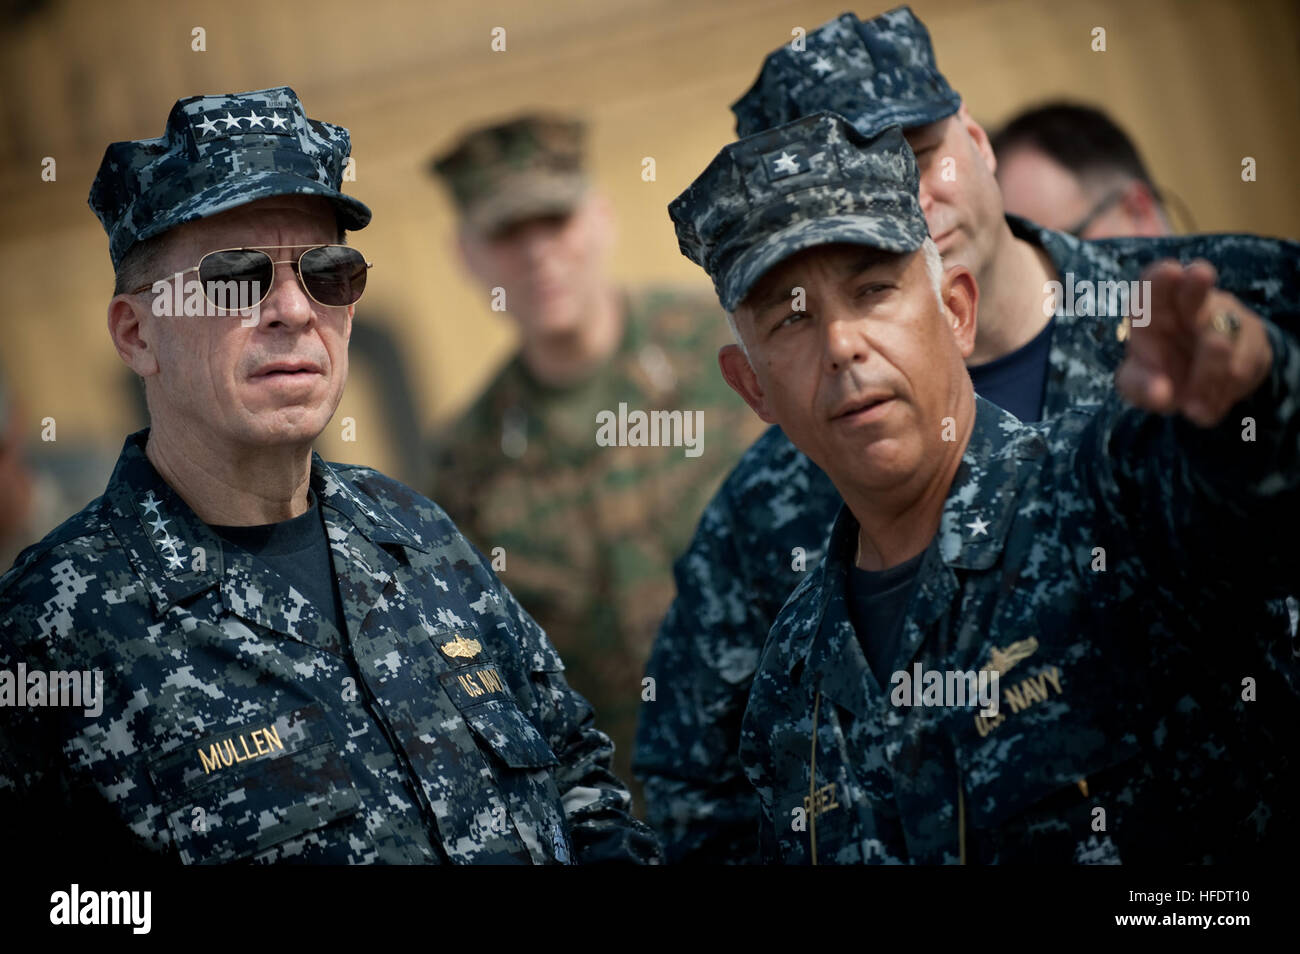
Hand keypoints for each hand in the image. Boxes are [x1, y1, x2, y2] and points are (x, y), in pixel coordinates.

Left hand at [1116, 260, 1272, 426]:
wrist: (1201, 387)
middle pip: (1196, 289)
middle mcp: (1192, 307)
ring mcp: (1225, 320)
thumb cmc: (1159, 374)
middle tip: (1199, 274)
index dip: (1160, 279)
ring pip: (1221, 338)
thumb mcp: (1138, 383)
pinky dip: (1225, 391)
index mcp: (1154, 312)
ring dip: (1208, 374)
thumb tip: (1162, 394)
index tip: (1169, 271)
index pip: (1154, 288)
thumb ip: (1140, 386)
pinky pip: (1243, 365)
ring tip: (1192, 408)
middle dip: (1197, 283)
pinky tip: (1207, 407)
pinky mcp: (1252, 342)